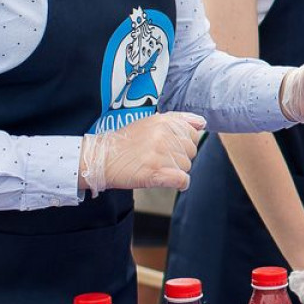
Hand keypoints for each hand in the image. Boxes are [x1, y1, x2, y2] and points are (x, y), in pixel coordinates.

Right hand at [78, 113, 202, 193]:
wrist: (102, 158)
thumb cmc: (125, 143)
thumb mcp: (150, 123)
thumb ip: (177, 120)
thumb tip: (202, 123)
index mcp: (163, 121)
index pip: (193, 132)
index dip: (184, 143)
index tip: (171, 147)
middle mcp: (163, 135)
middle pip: (191, 150)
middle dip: (180, 157)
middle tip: (161, 159)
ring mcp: (159, 153)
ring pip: (187, 166)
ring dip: (176, 170)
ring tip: (157, 167)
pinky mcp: (155, 172)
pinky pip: (182, 179)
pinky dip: (179, 183)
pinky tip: (168, 180)